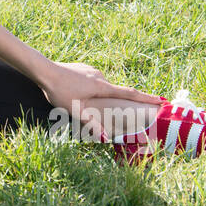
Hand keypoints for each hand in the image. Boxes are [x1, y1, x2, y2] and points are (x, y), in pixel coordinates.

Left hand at [38, 60, 164, 141]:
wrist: (44, 70)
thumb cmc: (59, 91)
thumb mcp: (75, 110)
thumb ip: (91, 124)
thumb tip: (106, 138)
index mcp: (102, 87)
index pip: (129, 93)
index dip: (146, 98)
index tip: (160, 99)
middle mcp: (100, 77)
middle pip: (114, 91)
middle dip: (117, 100)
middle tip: (111, 108)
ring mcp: (91, 71)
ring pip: (101, 86)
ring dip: (99, 95)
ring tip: (82, 101)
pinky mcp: (83, 68)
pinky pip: (91, 81)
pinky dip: (90, 88)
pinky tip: (76, 92)